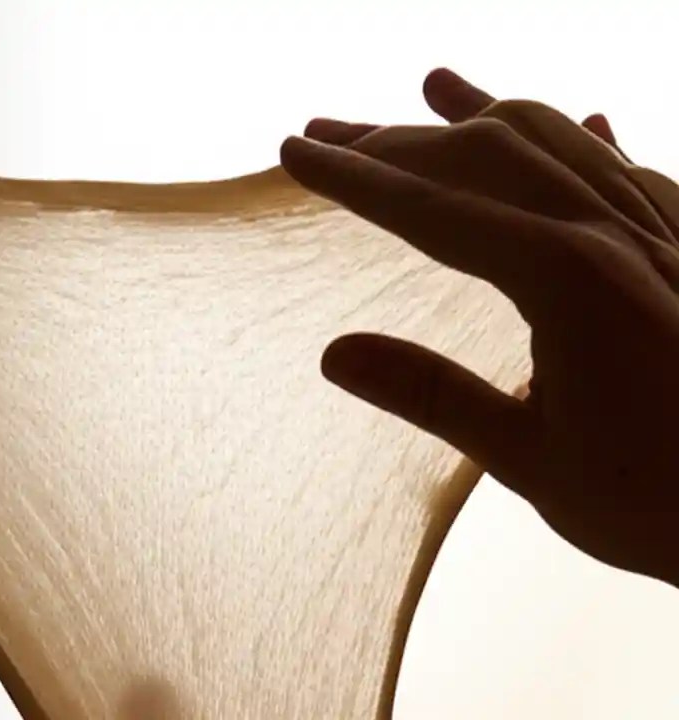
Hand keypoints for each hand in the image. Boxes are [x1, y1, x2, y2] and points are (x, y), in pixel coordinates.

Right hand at [281, 68, 678, 587]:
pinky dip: (586, 140)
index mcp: (566, 278)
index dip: (355, 178)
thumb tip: (333, 354)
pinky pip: (630, 168)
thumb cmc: (663, 501)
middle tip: (326, 130)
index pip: (433, 207)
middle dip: (396, 138)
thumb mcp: (530, 461)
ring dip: (486, 112)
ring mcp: (661, 233)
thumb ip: (431, 395)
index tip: (294, 151)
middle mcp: (614, 233)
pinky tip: (585, 122)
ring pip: (561, 142)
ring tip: (434, 85)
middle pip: (486, 157)